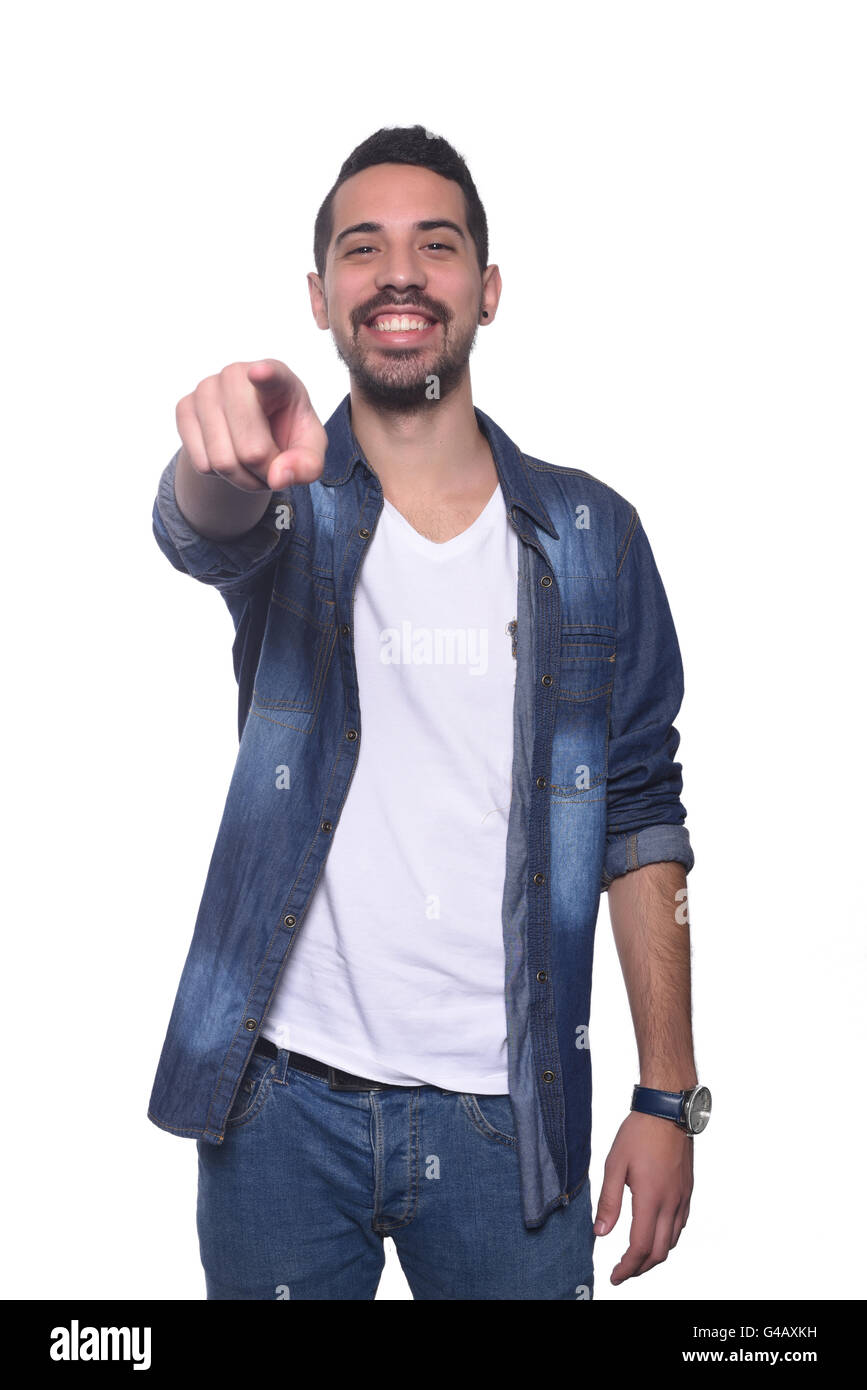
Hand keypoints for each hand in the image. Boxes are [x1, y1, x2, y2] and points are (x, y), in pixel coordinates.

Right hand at [175, 359, 327, 492]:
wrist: (252, 431)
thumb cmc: (287, 433)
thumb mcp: (309, 450)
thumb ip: (307, 466)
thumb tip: (277, 478)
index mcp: (278, 377)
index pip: (271, 375)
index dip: (266, 375)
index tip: (261, 373)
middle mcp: (236, 375)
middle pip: (250, 450)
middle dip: (265, 473)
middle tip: (274, 468)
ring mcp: (205, 389)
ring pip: (222, 462)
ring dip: (243, 480)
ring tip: (254, 466)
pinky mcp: (184, 408)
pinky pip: (201, 464)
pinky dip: (220, 477)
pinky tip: (231, 460)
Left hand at [593, 1111, 693, 1284]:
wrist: (667, 1110)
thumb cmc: (639, 1133)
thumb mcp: (615, 1164)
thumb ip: (609, 1201)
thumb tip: (600, 1233)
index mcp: (651, 1199)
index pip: (640, 1247)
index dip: (627, 1268)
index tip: (614, 1276)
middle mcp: (671, 1203)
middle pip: (659, 1252)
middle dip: (640, 1268)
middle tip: (622, 1271)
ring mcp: (682, 1197)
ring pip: (672, 1241)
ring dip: (654, 1255)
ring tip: (636, 1256)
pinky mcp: (687, 1190)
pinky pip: (680, 1225)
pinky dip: (667, 1238)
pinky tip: (655, 1233)